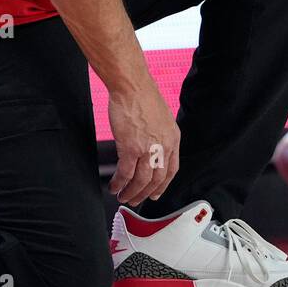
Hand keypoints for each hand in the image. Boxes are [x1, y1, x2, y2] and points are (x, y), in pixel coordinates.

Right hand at [108, 82, 180, 207]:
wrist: (132, 86)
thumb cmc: (142, 97)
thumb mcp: (161, 119)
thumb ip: (159, 136)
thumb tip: (151, 149)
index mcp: (173, 139)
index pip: (171, 170)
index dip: (163, 186)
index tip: (156, 193)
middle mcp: (163, 146)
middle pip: (156, 180)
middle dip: (145, 194)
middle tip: (135, 200)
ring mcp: (147, 149)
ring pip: (141, 181)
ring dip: (131, 192)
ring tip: (123, 197)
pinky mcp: (130, 148)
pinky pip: (125, 173)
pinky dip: (119, 183)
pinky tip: (114, 186)